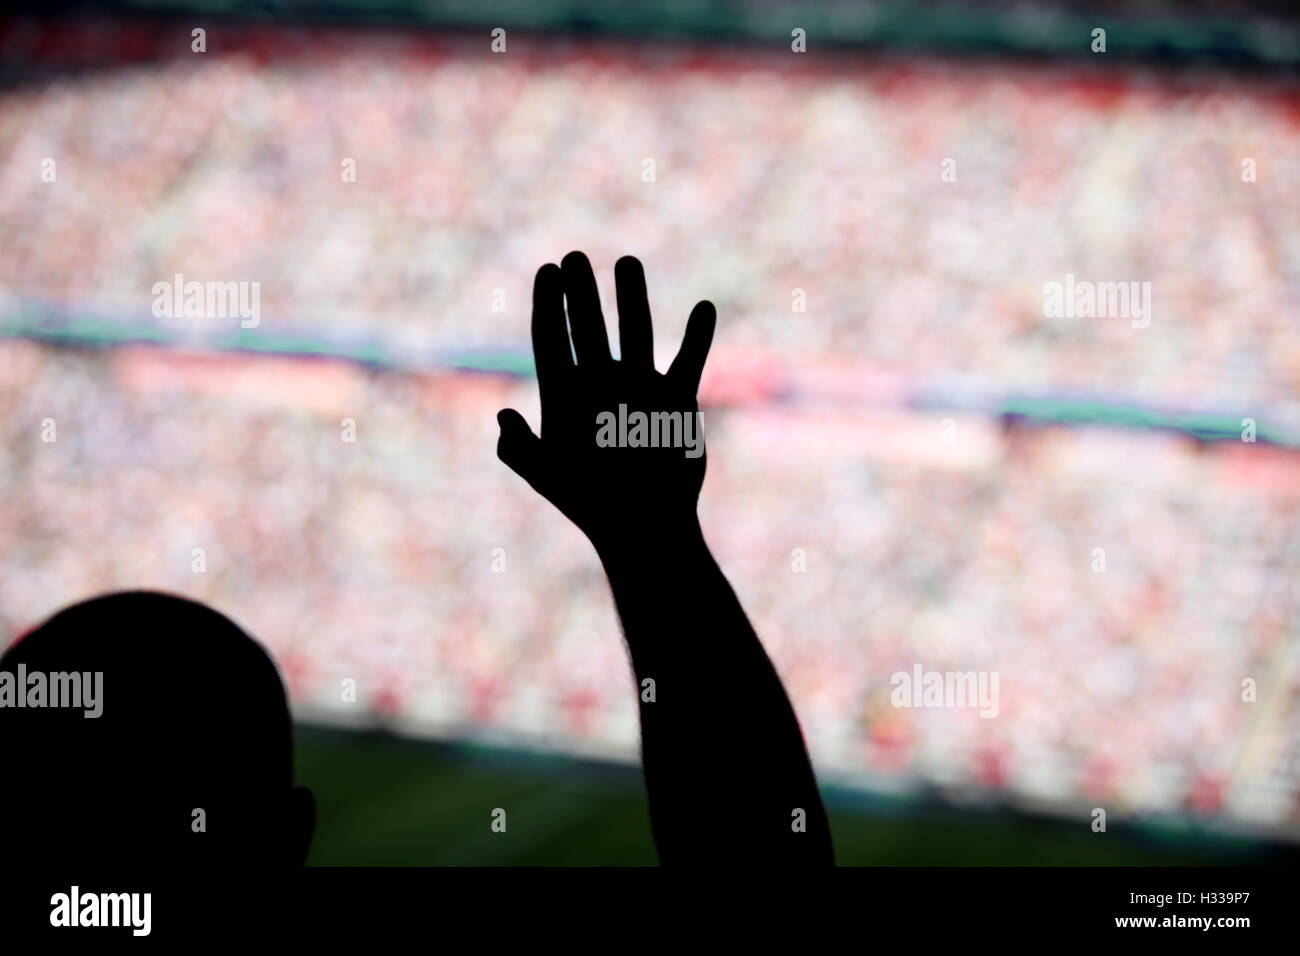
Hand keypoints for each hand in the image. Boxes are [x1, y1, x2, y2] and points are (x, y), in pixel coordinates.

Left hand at [496, 252, 715, 552]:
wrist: (645, 527)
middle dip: (581, 292)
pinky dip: (698, 337)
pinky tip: (704, 308)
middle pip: (588, 327)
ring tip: (627, 261)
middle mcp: (600, 385)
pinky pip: (689, 361)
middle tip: (574, 256)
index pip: (550, 340)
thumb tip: (504, 416)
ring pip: (636, 332)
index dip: (547, 305)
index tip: (547, 272)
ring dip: (632, 297)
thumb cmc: (592, 506)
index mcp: (565, 397)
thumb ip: (521, 449)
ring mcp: (639, 389)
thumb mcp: (549, 477)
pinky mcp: (675, 401)